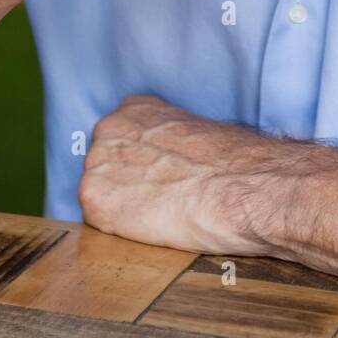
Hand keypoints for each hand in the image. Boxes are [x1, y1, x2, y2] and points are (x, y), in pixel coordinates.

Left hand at [78, 93, 311, 254]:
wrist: (243, 188)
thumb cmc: (236, 164)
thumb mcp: (198, 133)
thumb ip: (170, 141)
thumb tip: (171, 161)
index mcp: (136, 107)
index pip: (122, 140)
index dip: (141, 164)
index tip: (161, 177)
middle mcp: (109, 127)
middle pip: (105, 166)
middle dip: (127, 184)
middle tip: (161, 198)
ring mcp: (98, 161)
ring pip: (101, 193)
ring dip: (123, 207)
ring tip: (161, 213)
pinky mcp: (95, 198)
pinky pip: (99, 220)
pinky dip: (121, 230)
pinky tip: (152, 225)